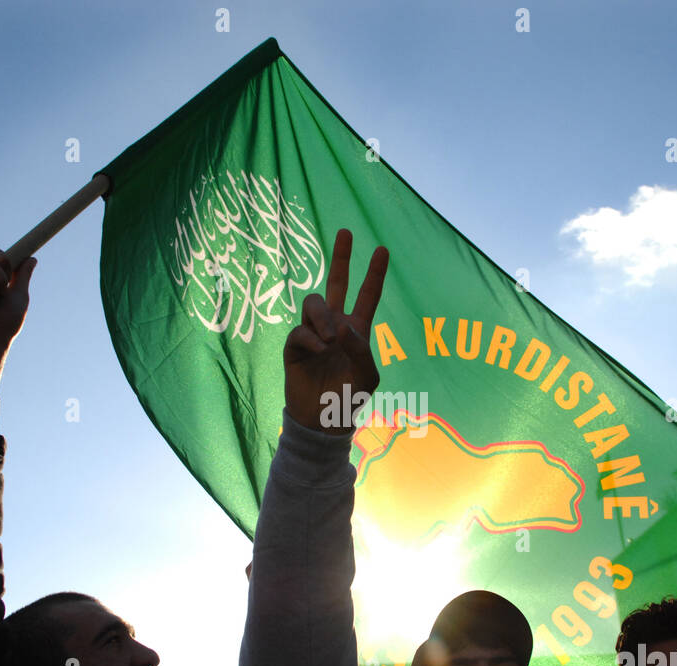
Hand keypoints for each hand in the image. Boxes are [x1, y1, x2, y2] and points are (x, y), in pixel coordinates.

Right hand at [282, 229, 388, 433]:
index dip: (374, 274)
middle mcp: (334, 325)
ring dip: (323, 316)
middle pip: (336, 284)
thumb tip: (341, 325)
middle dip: (341, 258)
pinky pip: (301, 331)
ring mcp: (313, 333)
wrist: (324, 421)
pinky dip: (311, 338)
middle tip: (346, 232)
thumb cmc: (350, 398)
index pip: (367, 296)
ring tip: (330, 338)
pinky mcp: (294, 346)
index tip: (382, 249)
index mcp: (356, 330)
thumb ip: (361, 348)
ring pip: (314, 303)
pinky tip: (320, 350)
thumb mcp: (368, 374)